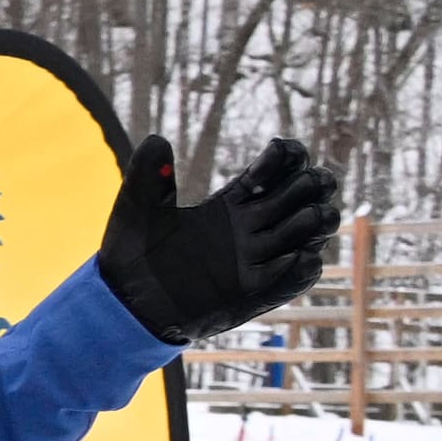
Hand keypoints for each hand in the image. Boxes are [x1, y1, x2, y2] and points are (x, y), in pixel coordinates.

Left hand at [92, 133, 340, 343]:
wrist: (123, 301)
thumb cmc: (132, 253)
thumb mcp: (137, 208)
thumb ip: (146, 173)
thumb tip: (155, 139)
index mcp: (232, 202)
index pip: (279, 169)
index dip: (287, 156)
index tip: (270, 157)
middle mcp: (252, 228)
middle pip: (306, 194)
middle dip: (313, 183)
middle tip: (300, 183)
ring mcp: (256, 260)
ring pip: (311, 231)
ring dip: (317, 219)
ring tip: (307, 216)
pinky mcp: (253, 293)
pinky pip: (294, 279)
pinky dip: (302, 267)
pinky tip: (301, 257)